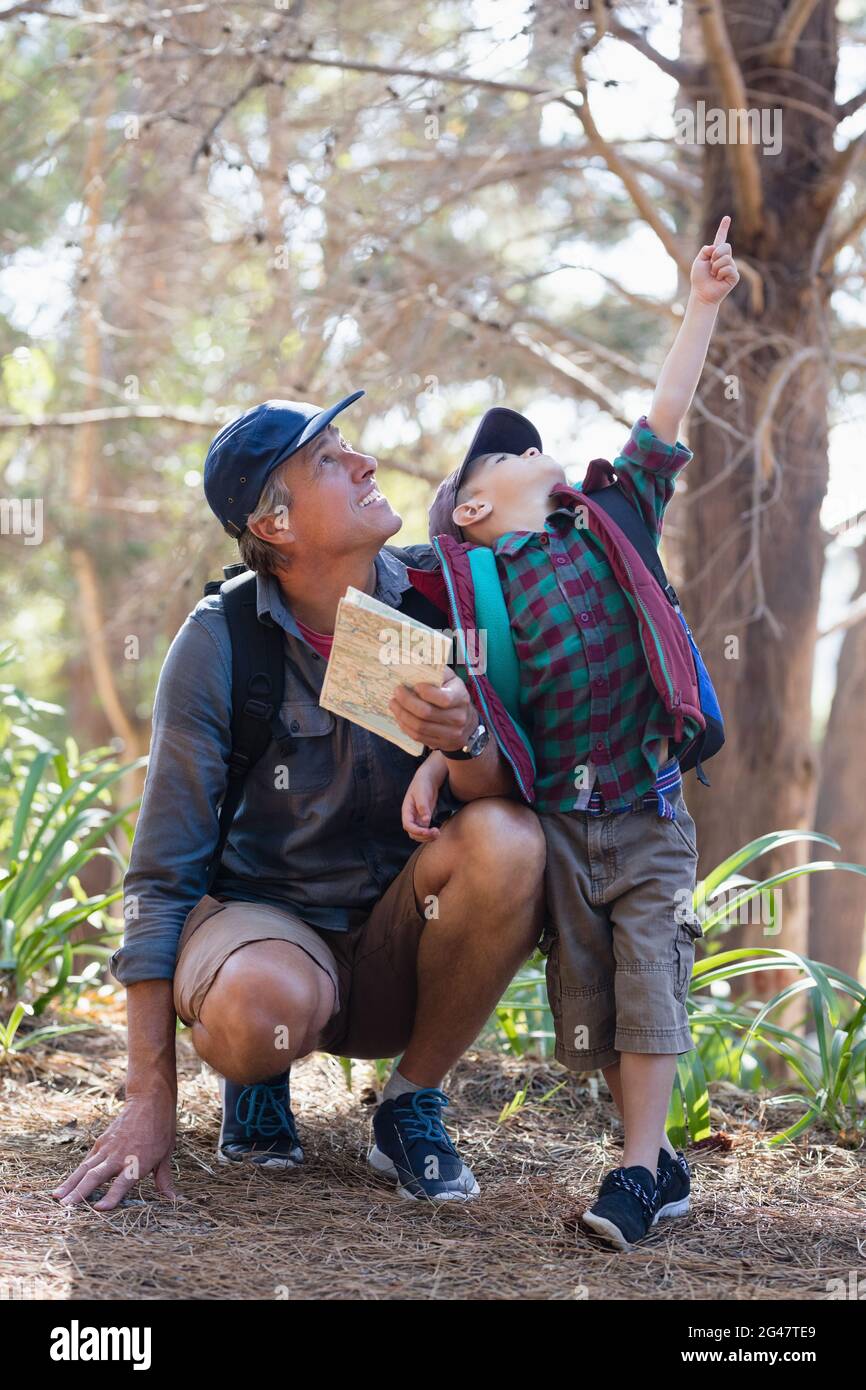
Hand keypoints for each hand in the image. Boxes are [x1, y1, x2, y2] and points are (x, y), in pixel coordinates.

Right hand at [51, 1085, 176, 1209]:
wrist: (149, 1101)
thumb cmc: (161, 1129)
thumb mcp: (166, 1155)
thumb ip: (164, 1180)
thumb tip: (174, 1200)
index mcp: (138, 1161)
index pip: (123, 1181)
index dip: (112, 1196)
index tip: (99, 1208)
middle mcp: (120, 1155)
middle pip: (97, 1176)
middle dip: (81, 1192)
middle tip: (67, 1208)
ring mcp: (107, 1148)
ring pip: (85, 1168)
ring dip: (71, 1184)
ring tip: (57, 1198)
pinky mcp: (101, 1143)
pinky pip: (86, 1161)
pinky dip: (74, 1174)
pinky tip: (64, 1186)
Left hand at [389, 666, 477, 752]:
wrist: (467, 725)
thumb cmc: (454, 695)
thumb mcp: (452, 680)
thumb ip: (438, 672)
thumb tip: (416, 662)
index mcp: (461, 698)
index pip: (444, 699)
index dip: (427, 693)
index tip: (415, 685)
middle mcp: (458, 717)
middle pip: (427, 713)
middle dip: (407, 702)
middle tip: (397, 692)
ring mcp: (450, 733)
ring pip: (420, 727)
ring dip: (402, 714)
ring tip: (393, 703)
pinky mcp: (440, 743)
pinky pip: (418, 736)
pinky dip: (405, 726)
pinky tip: (399, 716)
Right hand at [402, 754, 447, 841]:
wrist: (427, 779)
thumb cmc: (423, 784)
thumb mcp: (422, 793)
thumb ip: (423, 807)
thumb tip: (425, 821)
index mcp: (406, 810)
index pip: (408, 825)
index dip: (416, 831)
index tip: (427, 831)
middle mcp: (410, 816)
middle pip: (413, 833)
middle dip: (423, 836)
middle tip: (436, 833)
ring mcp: (417, 818)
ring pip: (419, 834)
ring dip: (427, 837)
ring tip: (438, 833)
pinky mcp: (424, 819)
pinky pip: (425, 831)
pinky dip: (430, 834)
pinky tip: (438, 831)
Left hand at [690, 215, 739, 305]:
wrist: (702, 294)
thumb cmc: (699, 279)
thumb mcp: (699, 261)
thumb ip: (705, 250)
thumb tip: (716, 247)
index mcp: (716, 254)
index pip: (721, 238)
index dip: (724, 228)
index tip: (727, 217)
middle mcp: (725, 258)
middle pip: (726, 246)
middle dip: (716, 255)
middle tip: (711, 266)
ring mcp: (731, 267)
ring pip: (726, 258)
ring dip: (716, 267)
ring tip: (714, 275)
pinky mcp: (735, 276)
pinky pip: (728, 268)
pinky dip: (720, 273)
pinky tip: (719, 280)